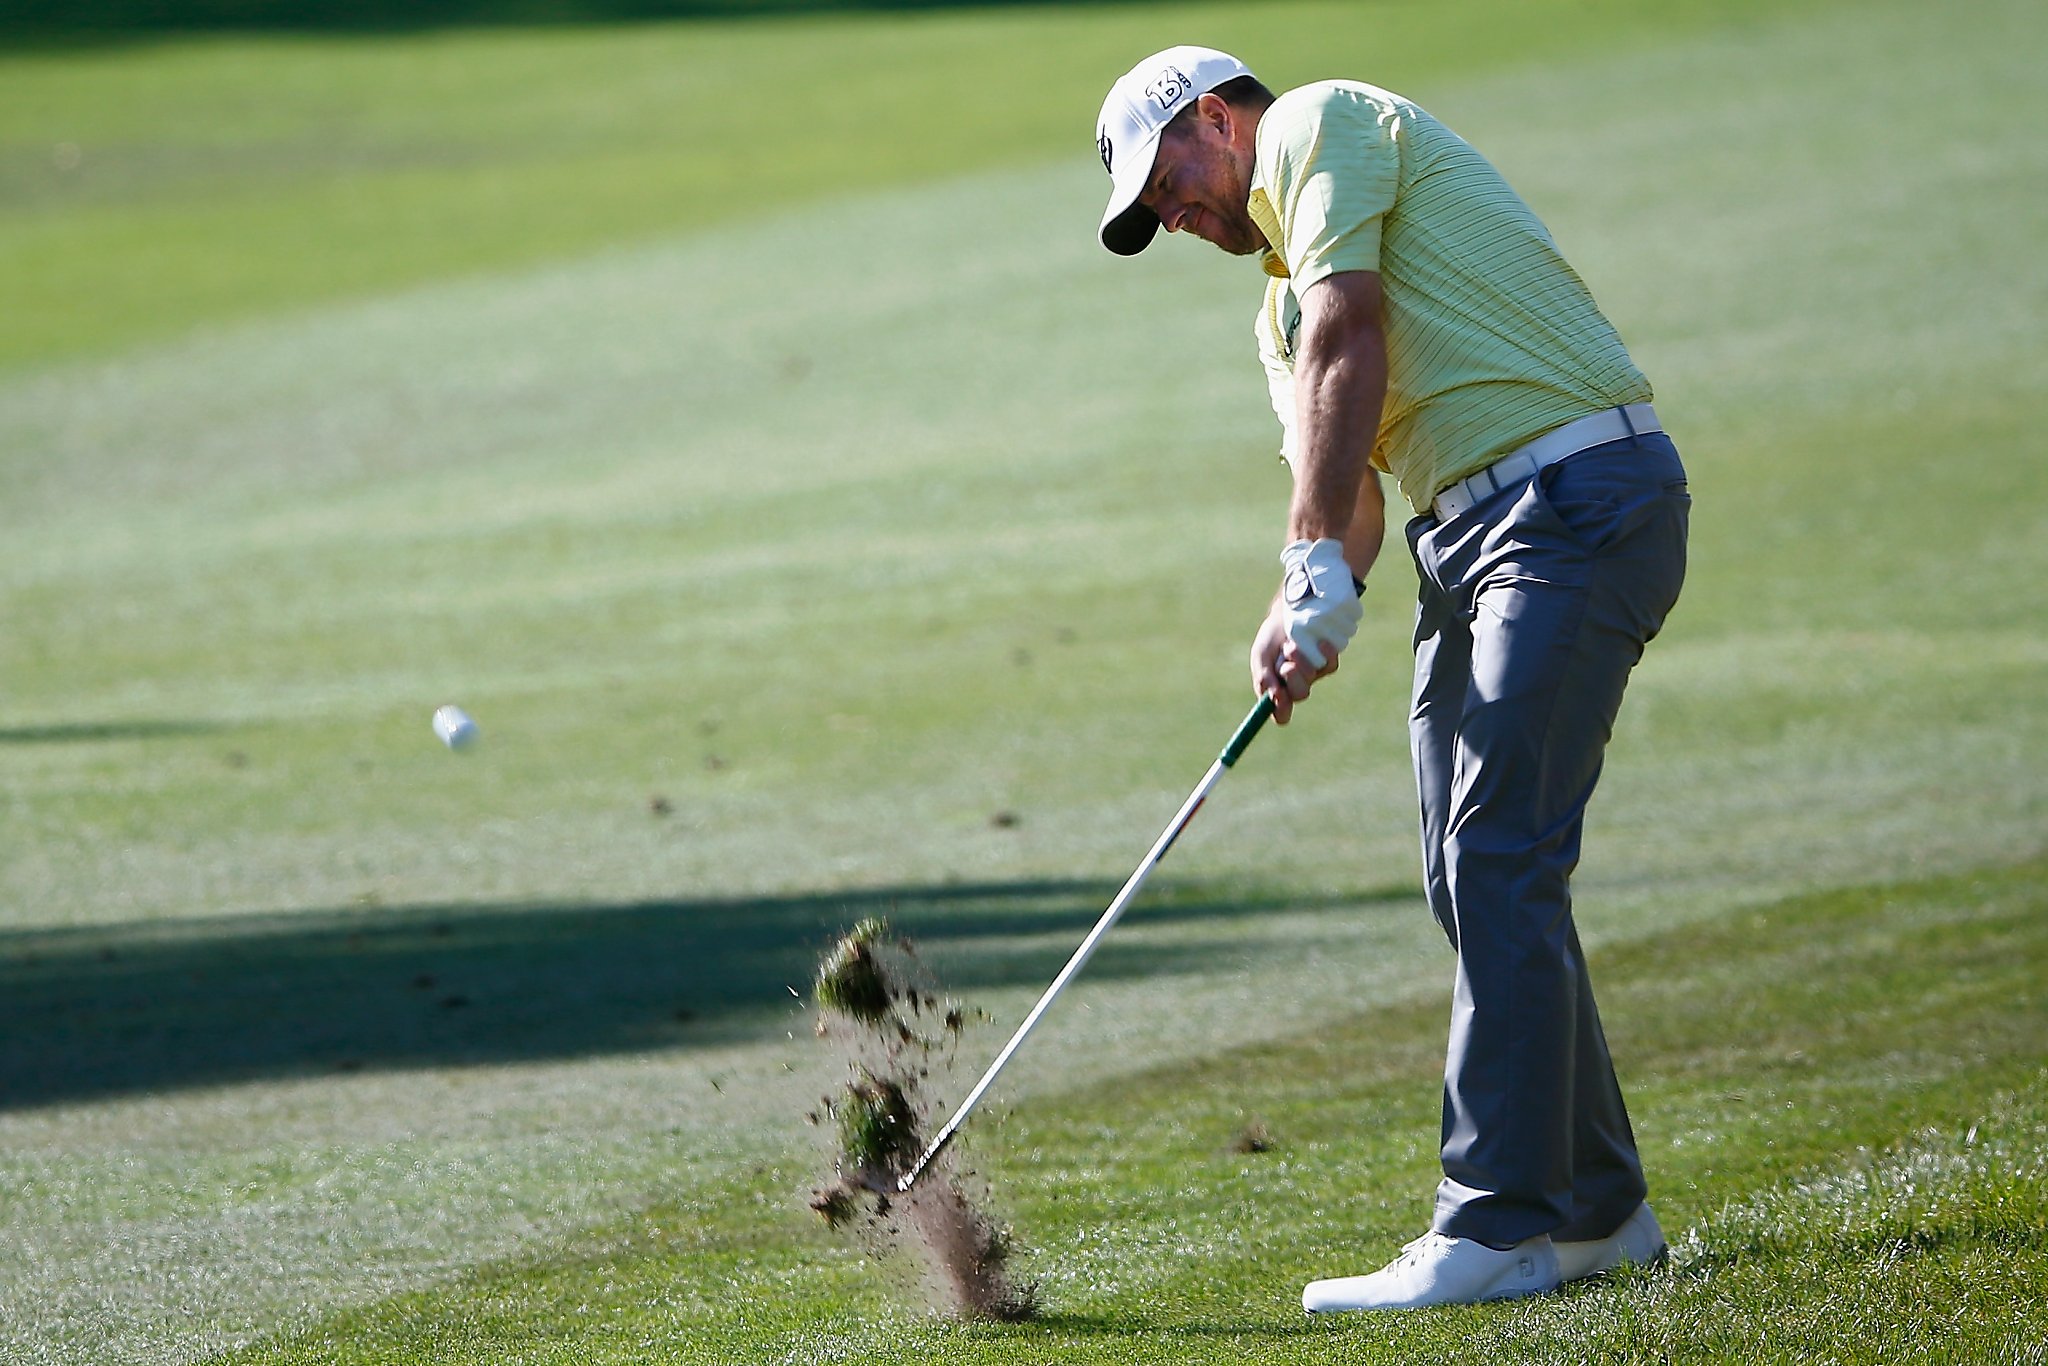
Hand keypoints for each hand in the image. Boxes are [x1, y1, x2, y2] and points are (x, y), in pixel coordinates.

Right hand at [1251, 599, 1342, 725]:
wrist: (1288, 611)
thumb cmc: (1272, 636)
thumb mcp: (1260, 656)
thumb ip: (1263, 677)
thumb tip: (1273, 698)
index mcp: (1278, 689)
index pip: (1281, 713)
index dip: (1281, 710)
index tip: (1278, 698)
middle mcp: (1297, 684)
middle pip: (1300, 695)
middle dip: (1292, 679)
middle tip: (1286, 665)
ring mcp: (1314, 673)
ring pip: (1311, 678)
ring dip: (1300, 661)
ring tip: (1291, 645)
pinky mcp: (1328, 661)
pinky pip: (1329, 665)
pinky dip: (1323, 654)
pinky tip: (1319, 643)